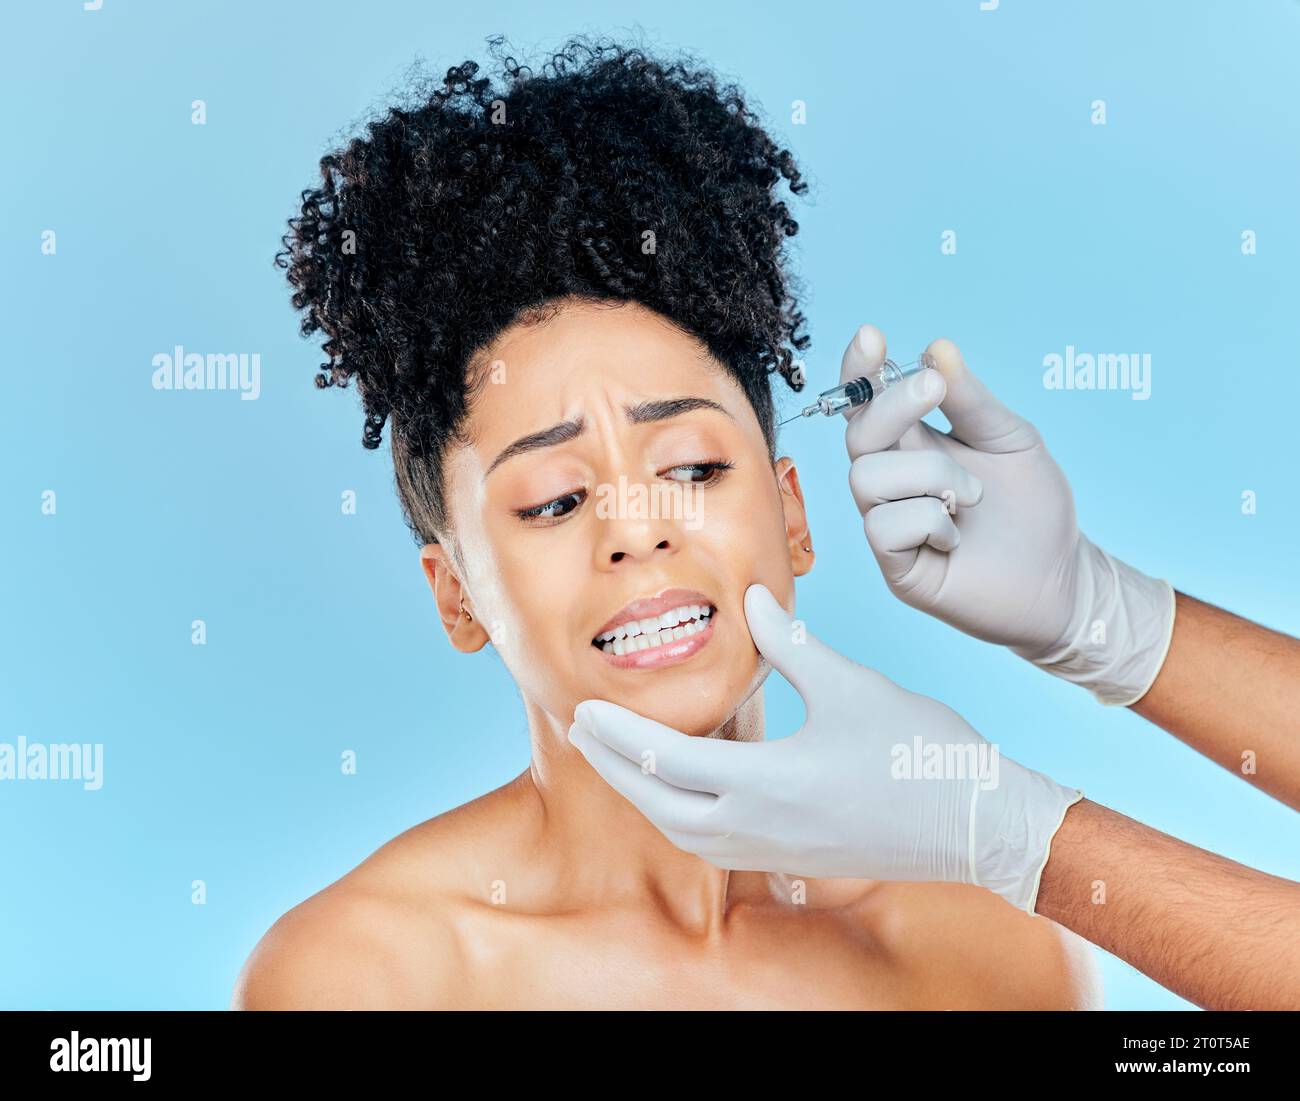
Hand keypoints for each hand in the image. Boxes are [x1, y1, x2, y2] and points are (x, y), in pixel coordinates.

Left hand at [567, 583, 1081, 913]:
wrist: (979, 822)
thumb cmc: (921, 751)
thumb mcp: (851, 685)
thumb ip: (790, 643)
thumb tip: (754, 597)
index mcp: (769, 782)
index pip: (666, 761)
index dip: (619, 736)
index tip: (583, 710)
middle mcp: (760, 827)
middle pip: (660, 805)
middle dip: (615, 768)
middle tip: (584, 732)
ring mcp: (776, 850)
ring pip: (684, 832)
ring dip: (644, 796)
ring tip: (622, 759)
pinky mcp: (792, 859)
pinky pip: (714, 843)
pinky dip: (681, 816)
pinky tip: (682, 789)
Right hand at [841, 325, 1174, 705]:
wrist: (1062, 577)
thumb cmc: (1033, 509)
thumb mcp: (1011, 439)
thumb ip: (971, 399)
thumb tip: (937, 349)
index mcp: (915, 445)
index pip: (869, 403)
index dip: (861, 370)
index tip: (872, 337)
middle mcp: (894, 482)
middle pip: (858, 434)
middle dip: (892, 405)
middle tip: (934, 388)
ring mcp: (890, 524)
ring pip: (866, 479)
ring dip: (929, 475)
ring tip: (972, 496)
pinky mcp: (896, 567)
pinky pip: (883, 528)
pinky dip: (927, 521)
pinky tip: (955, 535)